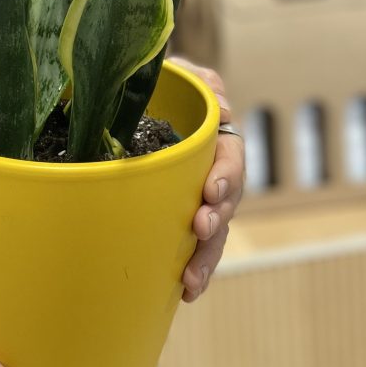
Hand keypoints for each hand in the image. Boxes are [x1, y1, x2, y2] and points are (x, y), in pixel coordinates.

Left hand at [171, 61, 244, 302]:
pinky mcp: (180, 217)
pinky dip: (193, 270)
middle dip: (218, 220)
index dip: (226, 176)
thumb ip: (199, 79)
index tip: (211, 193)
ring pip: (214, 232)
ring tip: (191, 281)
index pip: (230, 157)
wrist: (135, 101)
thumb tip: (221, 105)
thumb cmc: (162, 85)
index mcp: (217, 138)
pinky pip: (192, 247)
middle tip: (201, 230)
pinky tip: (184, 292)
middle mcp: (214, 172)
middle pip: (227, 202)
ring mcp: (199, 198)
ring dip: (206, 257)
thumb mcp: (180, 74)